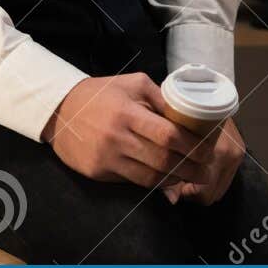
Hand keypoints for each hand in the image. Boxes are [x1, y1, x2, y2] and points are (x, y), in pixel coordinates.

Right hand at [42, 74, 214, 187]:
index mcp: (128, 113)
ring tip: (191, 178)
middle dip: (190, 168)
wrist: (59, 110)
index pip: (168, 135)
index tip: (208, 152)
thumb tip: (189, 113)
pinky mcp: (98, 172)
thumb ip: (161, 98)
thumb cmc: (102, 94)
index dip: (192, 147)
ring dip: (174, 180)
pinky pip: (132, 182)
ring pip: (149, 176)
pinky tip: (167, 181)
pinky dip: (153, 183)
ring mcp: (106, 158)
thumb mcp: (134, 84)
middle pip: (162, 159)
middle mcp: (117, 137)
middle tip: (206, 171)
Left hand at [162, 117, 244, 206]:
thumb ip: (173, 167)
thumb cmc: (186, 112)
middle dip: (192, 191)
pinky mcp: (240, 152)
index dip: (184, 193)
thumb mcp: (175, 136)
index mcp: (218, 153)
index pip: (203, 192)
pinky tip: (198, 169)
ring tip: (186, 173)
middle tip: (177, 180)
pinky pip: (225, 179)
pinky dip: (211, 179)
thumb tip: (170, 199)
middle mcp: (231, 156)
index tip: (172, 184)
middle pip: (211, 194)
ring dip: (202, 187)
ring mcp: (237, 154)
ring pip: (219, 189)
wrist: (207, 89)